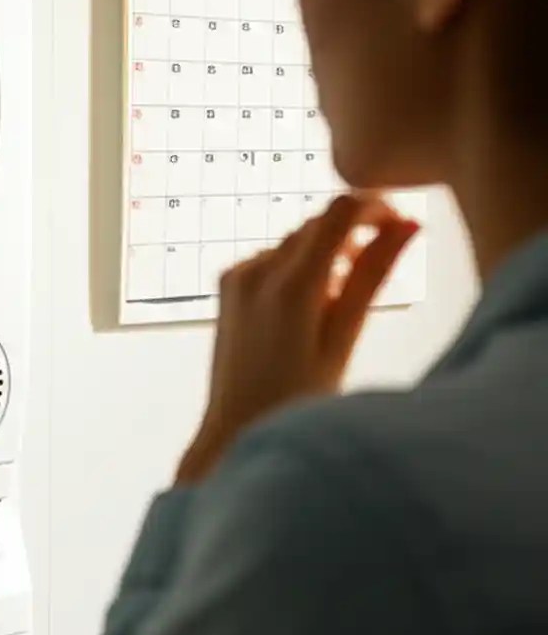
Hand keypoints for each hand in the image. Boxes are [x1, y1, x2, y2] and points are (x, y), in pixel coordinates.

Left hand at [177, 192, 420, 483]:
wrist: (236, 428)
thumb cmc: (298, 397)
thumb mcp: (343, 338)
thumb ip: (372, 276)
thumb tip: (408, 224)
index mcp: (291, 284)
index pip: (340, 211)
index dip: (375, 207)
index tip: (400, 223)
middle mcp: (257, 269)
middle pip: (318, 223)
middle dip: (353, 235)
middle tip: (380, 270)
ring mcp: (237, 275)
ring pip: (296, 240)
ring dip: (325, 254)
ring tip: (338, 305)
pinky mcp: (227, 284)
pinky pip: (273, 258)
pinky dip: (297, 269)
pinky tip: (308, 309)